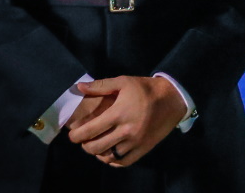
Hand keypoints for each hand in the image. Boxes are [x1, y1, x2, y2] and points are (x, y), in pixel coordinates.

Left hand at [68, 76, 186, 166]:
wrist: (172, 98)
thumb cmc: (145, 89)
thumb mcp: (123, 82)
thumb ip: (100, 86)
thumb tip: (78, 87)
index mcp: (118, 113)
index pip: (90, 131)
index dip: (76, 136)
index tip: (72, 134)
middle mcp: (126, 131)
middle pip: (96, 147)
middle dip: (85, 145)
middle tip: (83, 139)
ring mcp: (135, 142)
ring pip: (108, 157)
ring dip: (98, 153)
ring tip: (96, 145)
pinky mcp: (144, 148)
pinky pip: (123, 162)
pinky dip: (113, 161)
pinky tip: (109, 153)